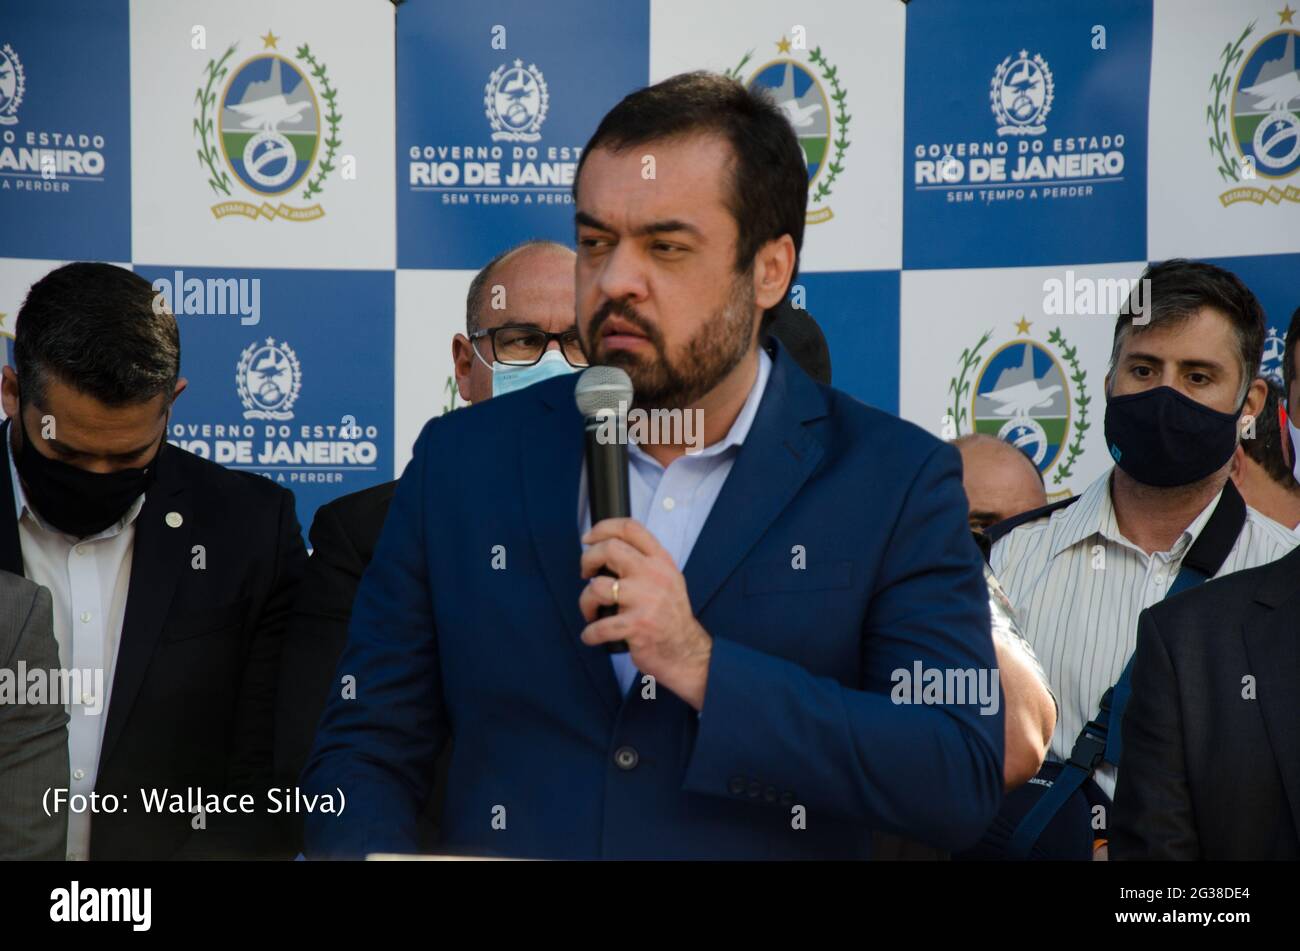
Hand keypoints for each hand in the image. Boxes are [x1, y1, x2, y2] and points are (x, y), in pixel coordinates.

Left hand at [579, 518, 711, 708]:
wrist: (686, 651)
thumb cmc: (670, 616)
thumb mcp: (667, 579)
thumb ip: (644, 562)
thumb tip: (607, 550)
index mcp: (661, 561)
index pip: (630, 528)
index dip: (603, 528)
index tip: (588, 539)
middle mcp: (654, 575)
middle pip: (609, 549)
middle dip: (587, 560)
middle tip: (585, 573)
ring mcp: (646, 600)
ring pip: (597, 587)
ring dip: (585, 602)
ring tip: (591, 611)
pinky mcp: (637, 626)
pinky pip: (599, 626)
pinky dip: (590, 633)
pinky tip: (592, 635)